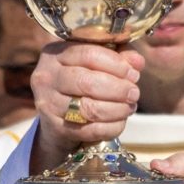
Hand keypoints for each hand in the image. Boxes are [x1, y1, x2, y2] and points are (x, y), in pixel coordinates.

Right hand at [26, 41, 140, 169]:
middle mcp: (46, 77)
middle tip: (134, 93)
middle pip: (88, 82)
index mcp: (55, 53)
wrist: (55, 119)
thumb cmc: (80, 82)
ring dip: (117, 109)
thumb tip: (137, 62)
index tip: (134, 73)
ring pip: (89, 108)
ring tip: (130, 107)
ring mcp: (48, 104)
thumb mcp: (96, 62)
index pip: (89, 54)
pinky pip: (90, 130)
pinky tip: (120, 121)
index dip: (117, 64)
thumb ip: (118, 56)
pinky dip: (112, 127)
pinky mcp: (55, 128)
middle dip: (118, 89)